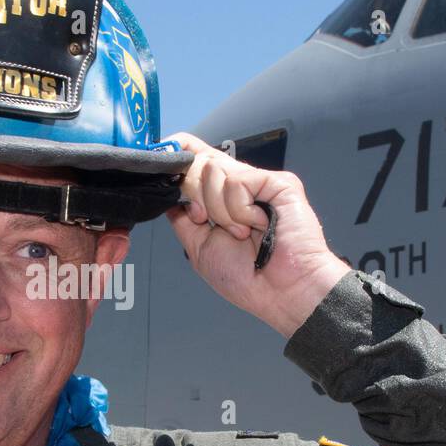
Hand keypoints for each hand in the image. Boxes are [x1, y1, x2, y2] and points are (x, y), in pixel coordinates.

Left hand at [163, 132, 350, 336]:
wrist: (280, 292)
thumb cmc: (248, 278)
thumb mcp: (199, 248)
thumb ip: (183, 218)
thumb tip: (170, 197)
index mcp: (220, 199)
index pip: (197, 160)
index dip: (180, 153)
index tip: (165, 156)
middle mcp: (239, 186)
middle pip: (199, 163)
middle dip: (196, 197)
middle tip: (212, 223)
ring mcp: (258, 182)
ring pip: (214, 171)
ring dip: (220, 212)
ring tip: (242, 232)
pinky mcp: (278, 182)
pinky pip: (237, 182)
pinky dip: (239, 211)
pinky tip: (257, 225)